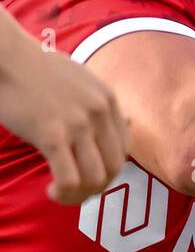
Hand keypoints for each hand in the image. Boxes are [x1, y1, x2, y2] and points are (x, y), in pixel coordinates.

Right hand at [0, 36, 129, 203]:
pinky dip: (64, 193)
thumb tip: (125, 121)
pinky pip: (70, 179)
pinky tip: (51, 191)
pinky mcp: (52, 135)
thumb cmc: (34, 68)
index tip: (87, 174)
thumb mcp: (80, 79)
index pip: (124, 148)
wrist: (4, 55)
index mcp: (108, 99)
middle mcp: (100, 112)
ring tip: (61, 193)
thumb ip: (98, 102)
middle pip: (114, 167)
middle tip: (75, 191)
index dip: (108, 169)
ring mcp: (78, 124)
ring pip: (95, 179)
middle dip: (96, 187)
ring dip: (80, 196)